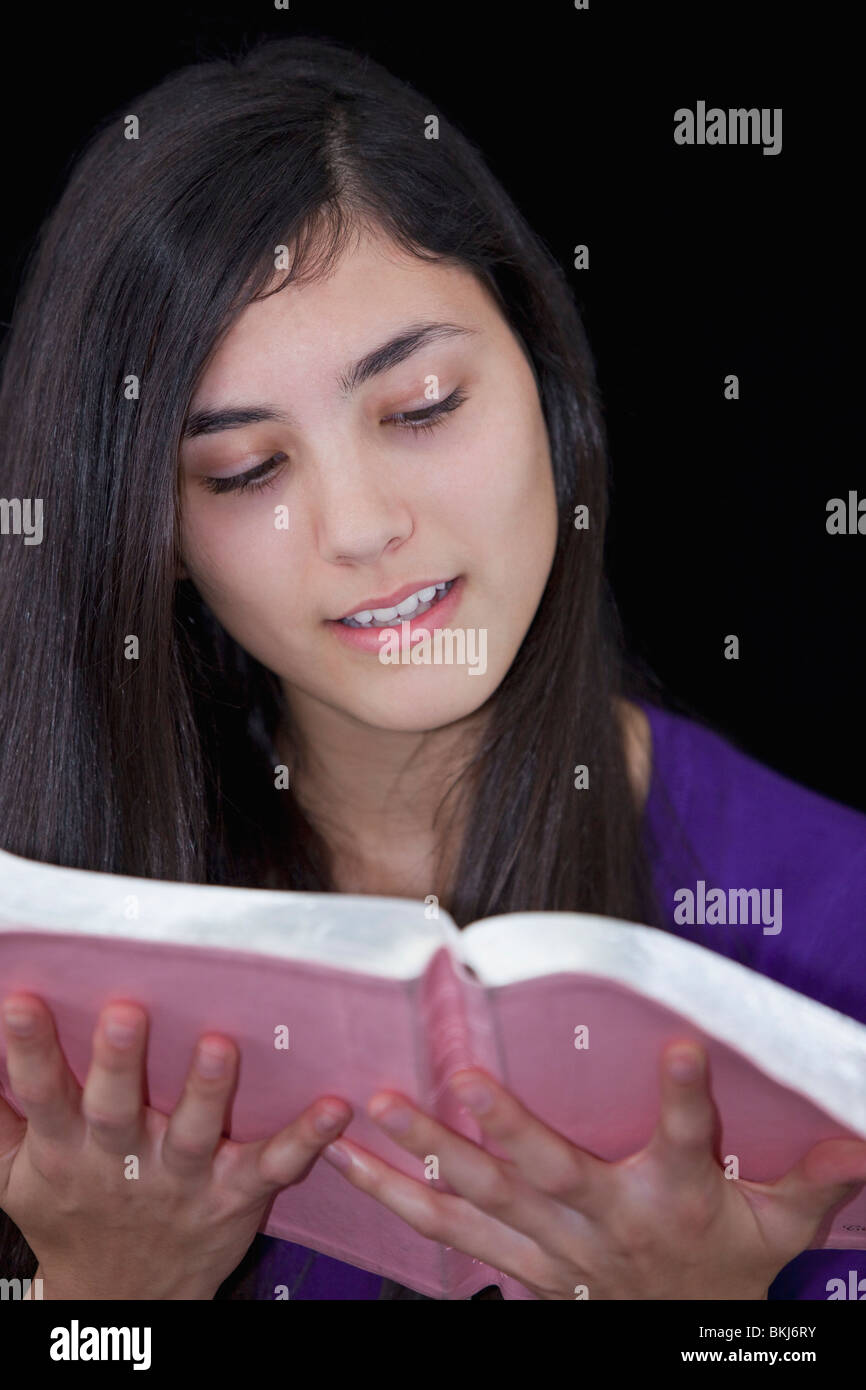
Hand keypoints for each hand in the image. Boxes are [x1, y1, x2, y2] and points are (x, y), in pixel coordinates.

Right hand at [0, 992, 351, 1298]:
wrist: (122, 1300)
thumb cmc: (71, 1213)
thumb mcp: (14, 1176)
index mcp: (65, 1148)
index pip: (41, 1093)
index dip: (30, 1050)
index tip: (23, 1001)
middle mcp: (123, 1161)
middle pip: (115, 1110)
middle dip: (118, 1063)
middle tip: (125, 1012)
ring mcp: (182, 1180)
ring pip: (194, 1133)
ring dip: (208, 1091)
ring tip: (219, 1046)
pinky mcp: (234, 1195)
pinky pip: (274, 1165)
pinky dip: (306, 1139)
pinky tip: (333, 1108)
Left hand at [321, 1040, 865, 1298]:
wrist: (681, 1342)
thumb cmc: (726, 1268)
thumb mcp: (777, 1228)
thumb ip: (811, 1181)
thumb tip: (861, 1144)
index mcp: (672, 1199)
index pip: (684, 1139)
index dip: (683, 1097)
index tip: (680, 1045)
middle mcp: (604, 1222)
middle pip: (552, 1174)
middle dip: (506, 1129)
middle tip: (459, 1080)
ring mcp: (552, 1248)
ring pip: (482, 1203)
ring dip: (425, 1156)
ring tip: (374, 1110)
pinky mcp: (519, 1263)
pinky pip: (449, 1233)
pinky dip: (400, 1199)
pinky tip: (353, 1166)